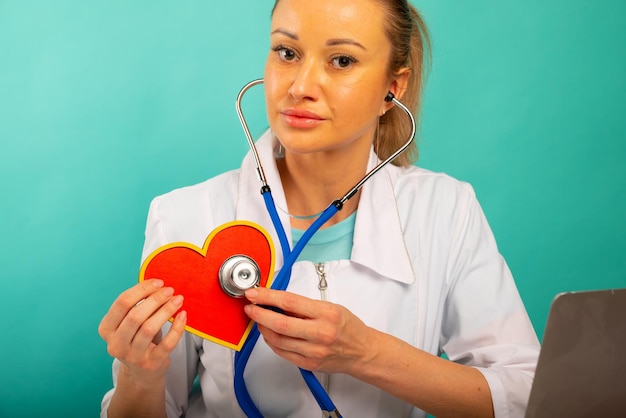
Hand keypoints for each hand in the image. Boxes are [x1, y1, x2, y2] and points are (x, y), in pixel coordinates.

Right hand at [98, 279, 186, 383]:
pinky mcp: (151, 363)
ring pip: (149, 328)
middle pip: (135, 316)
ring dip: (166, 310)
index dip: (141, 289)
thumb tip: (157, 284)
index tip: (158, 282)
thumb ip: (137, 305)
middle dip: (155, 299)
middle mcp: (116, 344)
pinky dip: (177, 327)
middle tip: (170, 290)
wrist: (141, 374)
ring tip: (178, 299)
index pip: (122, 303)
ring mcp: (133, 356)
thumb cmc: (137, 340)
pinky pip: (167, 343)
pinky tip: (183, 315)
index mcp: (107, 329)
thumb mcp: (130, 324)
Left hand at [243, 287, 372, 373]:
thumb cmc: (347, 327)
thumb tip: (277, 300)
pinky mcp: (308, 364)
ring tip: (260, 320)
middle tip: (250, 307)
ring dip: (263, 328)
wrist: (362, 352)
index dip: (267, 296)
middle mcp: (320, 333)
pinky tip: (270, 334)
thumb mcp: (330, 307)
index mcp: (326, 314)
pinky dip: (272, 342)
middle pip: (280, 323)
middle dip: (259, 313)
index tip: (255, 293)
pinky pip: (282, 353)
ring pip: (278, 340)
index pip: (289, 302)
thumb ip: (303, 305)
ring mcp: (313, 352)